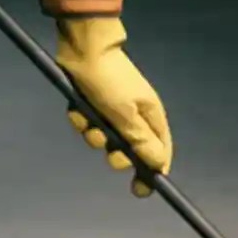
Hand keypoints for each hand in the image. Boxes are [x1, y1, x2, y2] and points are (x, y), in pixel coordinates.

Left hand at [53, 17, 171, 197]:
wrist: (83, 48)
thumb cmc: (109, 80)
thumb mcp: (127, 115)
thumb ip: (142, 142)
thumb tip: (159, 166)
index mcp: (151, 116)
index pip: (159, 152)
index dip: (151, 172)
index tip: (140, 189)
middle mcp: (134, 115)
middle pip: (130, 150)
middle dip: (116, 153)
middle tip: (109, 151)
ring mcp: (113, 110)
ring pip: (105, 139)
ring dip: (94, 135)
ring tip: (89, 122)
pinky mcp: (93, 104)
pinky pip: (88, 124)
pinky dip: (81, 121)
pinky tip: (78, 109)